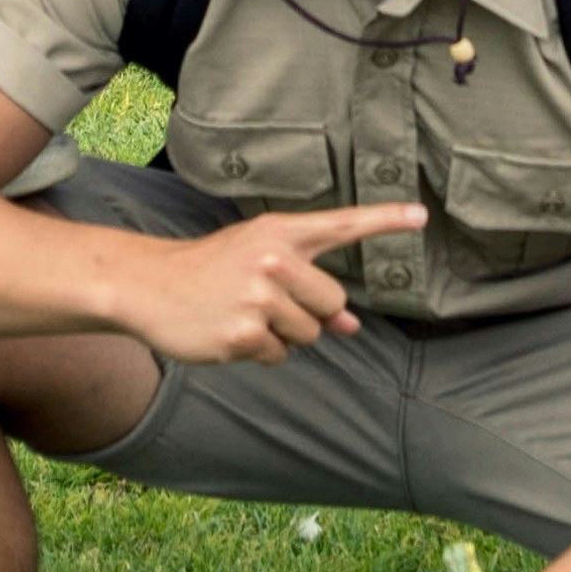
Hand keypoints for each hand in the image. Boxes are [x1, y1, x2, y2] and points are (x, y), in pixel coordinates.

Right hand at [109, 202, 421, 365]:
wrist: (148, 286)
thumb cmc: (212, 271)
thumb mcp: (259, 262)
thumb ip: (309, 286)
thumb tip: (352, 327)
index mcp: (280, 231)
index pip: (342, 224)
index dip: (385, 221)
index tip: (421, 216)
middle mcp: (273, 259)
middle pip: (334, 303)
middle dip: (311, 313)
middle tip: (267, 302)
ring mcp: (259, 297)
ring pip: (309, 334)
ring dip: (283, 335)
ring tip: (243, 314)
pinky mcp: (246, 333)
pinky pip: (281, 355)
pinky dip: (262, 352)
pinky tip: (231, 332)